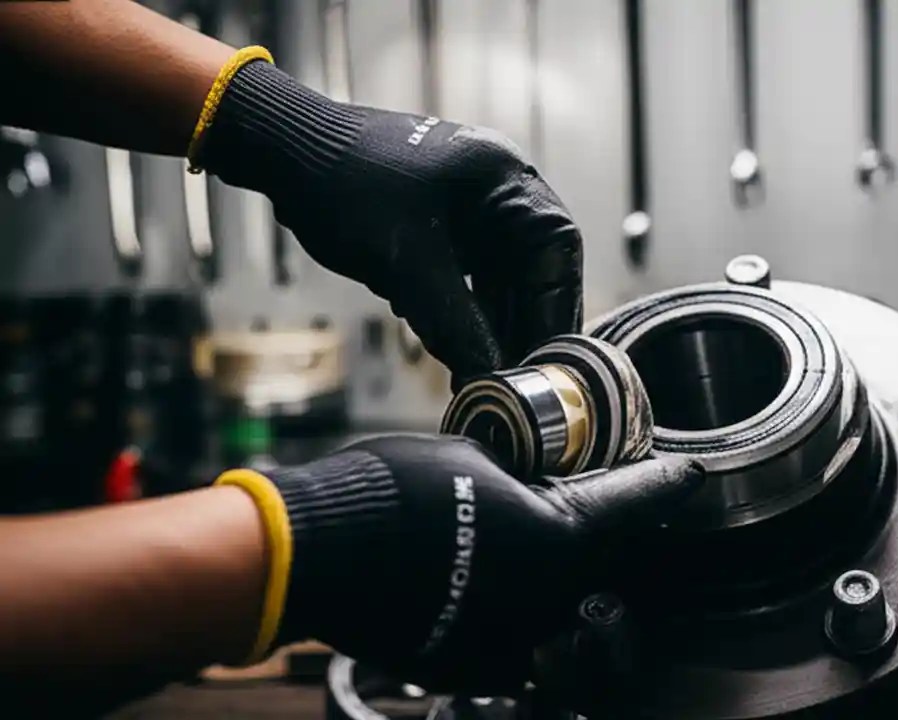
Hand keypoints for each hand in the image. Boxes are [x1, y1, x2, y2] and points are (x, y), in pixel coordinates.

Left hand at [197, 60, 581, 381]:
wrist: (282, 151)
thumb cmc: (344, 185)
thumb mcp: (406, 264)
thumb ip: (455, 323)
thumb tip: (489, 377)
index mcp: (505, 176)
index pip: (557, 248)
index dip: (556, 305)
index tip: (549, 355)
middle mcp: (498, 186)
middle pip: (533, 266)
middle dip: (521, 322)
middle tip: (518, 374)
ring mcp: (470, 204)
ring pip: (501, 275)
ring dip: (492, 323)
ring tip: (486, 372)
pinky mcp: (442, 222)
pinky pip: (469, 273)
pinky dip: (466, 310)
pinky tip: (457, 347)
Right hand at [257, 434, 702, 692]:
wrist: (317, 552)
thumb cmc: (393, 491)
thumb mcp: (473, 457)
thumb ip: (523, 476)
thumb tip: (534, 479)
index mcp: (564, 536)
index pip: (638, 504)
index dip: (667, 482)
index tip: (688, 472)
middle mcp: (550, 598)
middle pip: (618, 574)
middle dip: (624, 547)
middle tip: (614, 517)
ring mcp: (511, 640)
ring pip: (572, 622)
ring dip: (576, 595)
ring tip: (555, 563)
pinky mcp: (467, 664)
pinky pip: (516, 648)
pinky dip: (517, 622)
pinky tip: (492, 591)